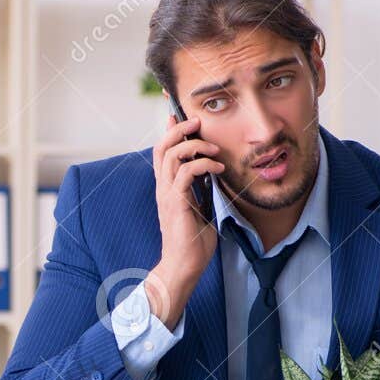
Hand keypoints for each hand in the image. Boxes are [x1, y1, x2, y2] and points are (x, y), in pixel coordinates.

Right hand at [146, 115, 221, 327]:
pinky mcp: (176, 203)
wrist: (184, 266)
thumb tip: (211, 170)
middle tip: (197, 121)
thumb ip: (200, 188)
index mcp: (166, 187)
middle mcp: (162, 188)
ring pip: (171, 155)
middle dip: (179, 128)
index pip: (161, 151)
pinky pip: (185, 173)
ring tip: (214, 149)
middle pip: (161, 146)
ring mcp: (167, 195)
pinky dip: (203, 165)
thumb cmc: (194, 241)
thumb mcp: (200, 207)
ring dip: (195, 145)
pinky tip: (218, 169)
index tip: (178, 113)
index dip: (168, 130)